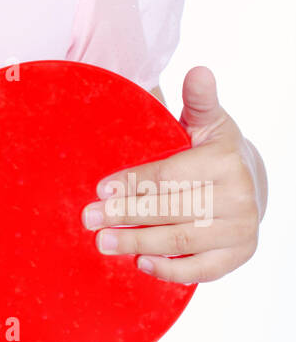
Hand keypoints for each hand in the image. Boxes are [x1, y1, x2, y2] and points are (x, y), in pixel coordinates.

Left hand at [80, 66, 265, 283]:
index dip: (134, 183)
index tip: (100, 190)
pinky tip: (141, 264)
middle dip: (126, 216)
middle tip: (89, 220)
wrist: (252, 182)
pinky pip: (201, 269)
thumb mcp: (208, 120)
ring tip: (104, 244)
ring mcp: (240, 229)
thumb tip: (198, 70)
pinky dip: (171, 270)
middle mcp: (238, 197)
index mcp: (225, 160)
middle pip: (171, 210)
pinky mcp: (238, 255)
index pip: (170, 175)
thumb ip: (198, 99)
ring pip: (181, 240)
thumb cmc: (216, 148)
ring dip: (138, 244)